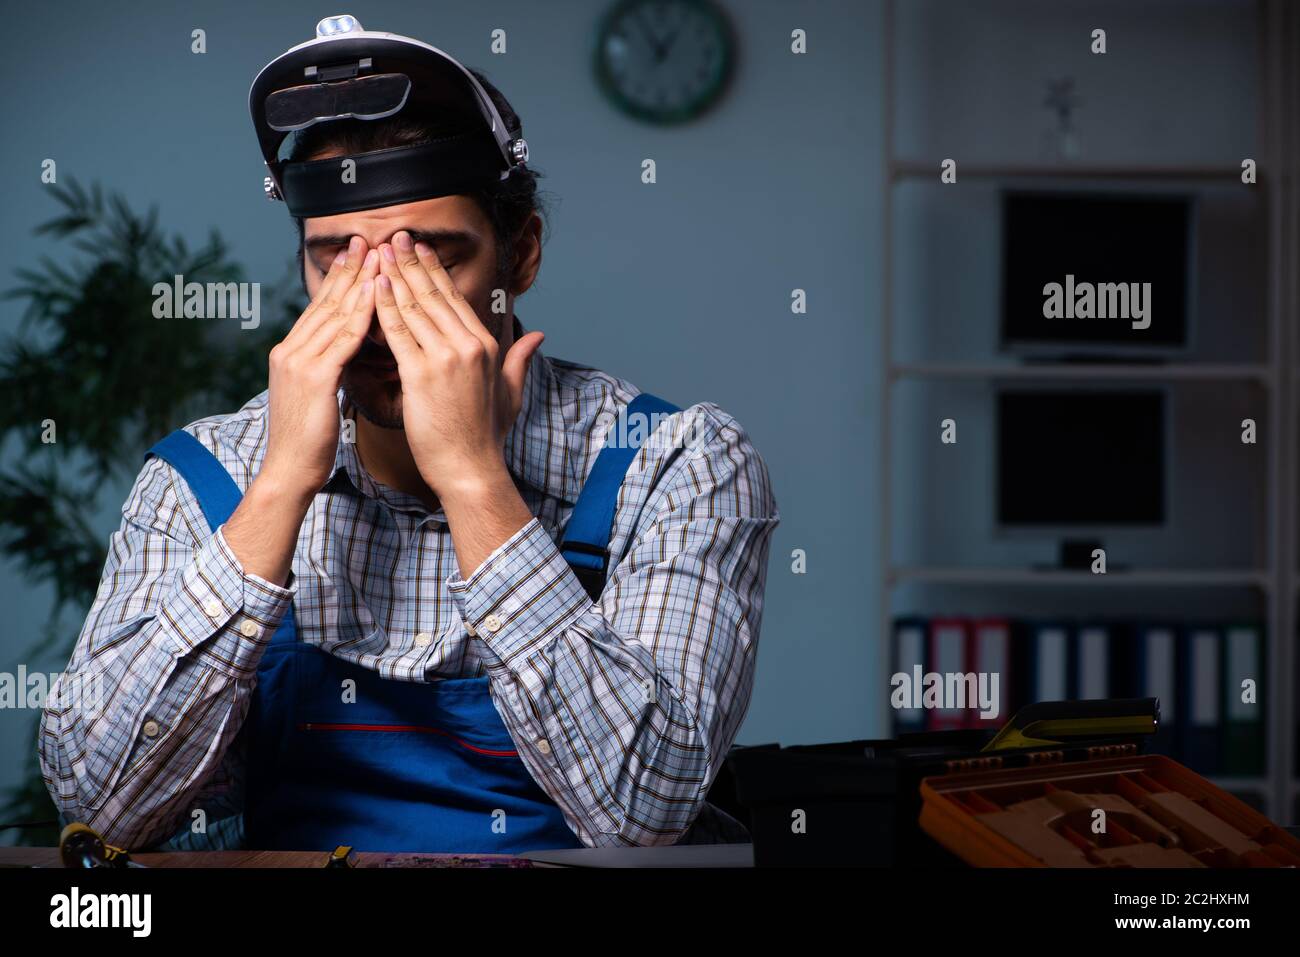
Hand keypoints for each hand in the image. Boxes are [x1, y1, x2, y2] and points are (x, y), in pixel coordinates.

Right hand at [259, 237, 378, 500]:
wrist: (289, 471)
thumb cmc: (308, 440)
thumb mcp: (316, 394)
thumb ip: (327, 367)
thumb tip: (346, 351)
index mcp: (290, 352)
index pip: (320, 307)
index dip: (341, 279)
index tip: (359, 254)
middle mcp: (290, 349)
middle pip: (327, 301)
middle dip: (351, 269)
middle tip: (370, 240)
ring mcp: (299, 361)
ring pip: (335, 313)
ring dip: (360, 282)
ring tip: (379, 256)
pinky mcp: (313, 376)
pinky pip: (343, 338)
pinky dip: (361, 314)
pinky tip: (378, 295)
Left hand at [373, 230, 543, 499]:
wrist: (469, 468)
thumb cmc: (486, 436)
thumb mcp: (511, 392)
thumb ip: (520, 359)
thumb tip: (538, 336)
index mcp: (487, 346)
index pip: (455, 300)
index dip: (435, 271)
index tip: (420, 250)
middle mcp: (468, 345)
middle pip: (434, 295)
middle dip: (412, 263)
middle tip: (395, 237)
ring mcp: (445, 358)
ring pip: (414, 307)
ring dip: (394, 276)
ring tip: (379, 253)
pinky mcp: (421, 374)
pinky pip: (397, 332)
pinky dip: (383, 307)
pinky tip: (372, 288)